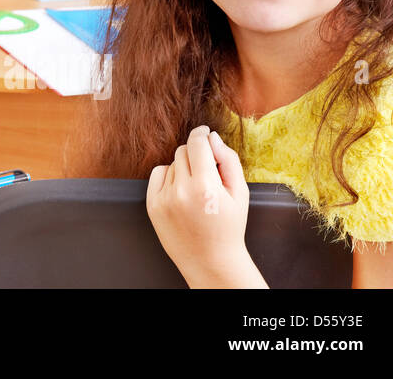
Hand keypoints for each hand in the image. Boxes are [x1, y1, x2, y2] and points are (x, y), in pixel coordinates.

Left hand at [146, 126, 263, 287]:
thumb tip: (212, 137)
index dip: (201, 133)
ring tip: (197, 193)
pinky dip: (169, 177)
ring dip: (184, 170)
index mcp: (205, 186)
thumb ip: (228, 160)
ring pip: (172, 164)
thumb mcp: (239, 193)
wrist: (211, 261)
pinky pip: (158, 174)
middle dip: (196, 155)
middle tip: (207, 172)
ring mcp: (164, 199)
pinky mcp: (152, 205)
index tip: (204, 132)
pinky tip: (181, 192)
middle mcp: (181, 191)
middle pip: (183, 151)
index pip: (196, 143)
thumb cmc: (229, 227)